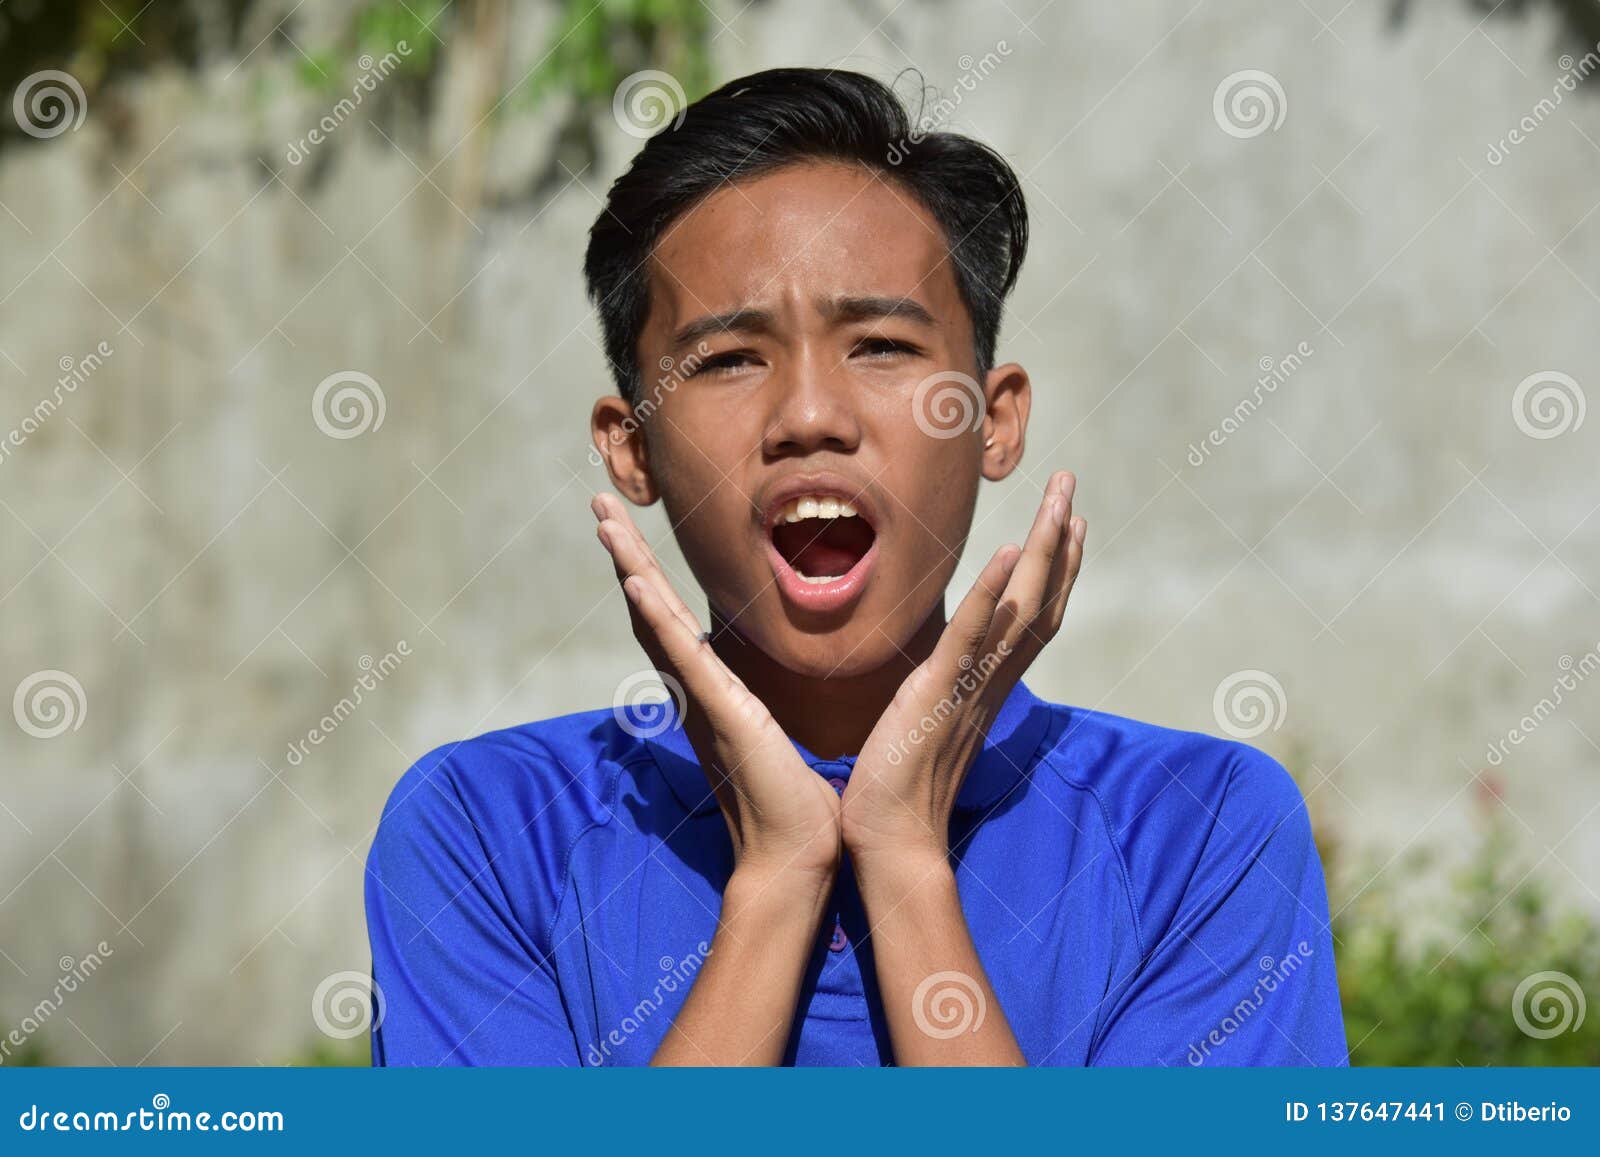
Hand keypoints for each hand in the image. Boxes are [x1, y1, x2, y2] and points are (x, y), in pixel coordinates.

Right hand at [591, 493, 842, 887]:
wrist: (797, 856)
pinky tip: (636, 582)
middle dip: (626, 552)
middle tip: (599, 501)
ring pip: (656, 621)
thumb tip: (761, 704)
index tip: (628, 527)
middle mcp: (695, 692)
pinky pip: (682, 659)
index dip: (647, 571)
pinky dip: (656, 618)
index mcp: (710, 692)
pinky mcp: (721, 714)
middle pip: (649, 608)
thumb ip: (762, 715)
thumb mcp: (779, 741)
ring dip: (630, 565)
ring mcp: (702, 701)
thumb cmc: (796, 805)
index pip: (671, 619)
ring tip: (605, 521)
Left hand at [842, 471, 1085, 872]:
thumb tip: (943, 675)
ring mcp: (969, 688)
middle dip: (1060, 542)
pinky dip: (991, 595)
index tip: (1071, 526)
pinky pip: (971, 639)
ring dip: (1044, 552)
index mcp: (986, 690)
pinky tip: (1008, 553)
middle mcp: (990, 685)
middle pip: (1041, 603)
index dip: (1056, 572)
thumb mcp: (924, 727)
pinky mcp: (937, 695)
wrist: (891, 845)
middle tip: (1073, 488)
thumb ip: (941, 695)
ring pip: (1021, 610)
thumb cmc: (896, 793)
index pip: (1034, 621)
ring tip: (1062, 502)